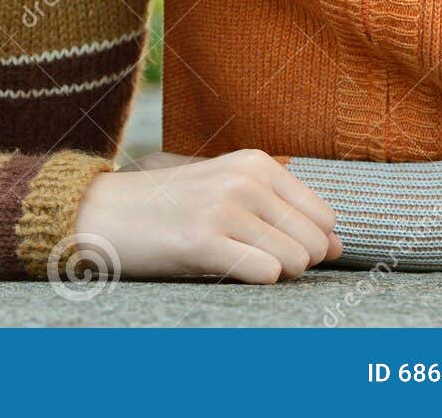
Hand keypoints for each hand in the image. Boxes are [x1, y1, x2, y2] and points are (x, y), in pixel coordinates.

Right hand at [73, 149, 343, 282]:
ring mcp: (223, 208)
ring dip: (269, 272)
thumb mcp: (229, 192)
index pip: (325, 218)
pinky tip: (217, 265)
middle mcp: (245, 179)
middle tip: (244, 253)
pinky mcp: (202, 240)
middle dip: (292, 261)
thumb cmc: (171, 207)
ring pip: (295, 262)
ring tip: (228, 256)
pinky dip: (250, 279)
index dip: (306, 242)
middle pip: (315, 244)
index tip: (267, 242)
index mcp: (256, 162)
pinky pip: (265, 273)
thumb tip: (337, 247)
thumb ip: (284, 213)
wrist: (104, 212)